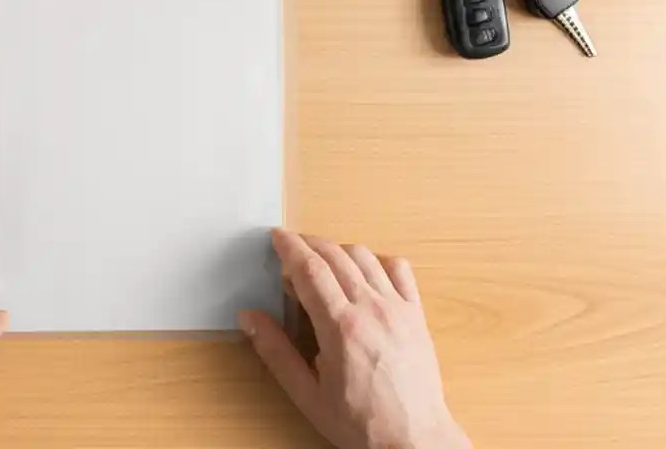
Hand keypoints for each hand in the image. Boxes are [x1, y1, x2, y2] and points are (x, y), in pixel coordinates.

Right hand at [239, 230, 469, 448]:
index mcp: (340, 327)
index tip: (277, 237)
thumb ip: (276, 352)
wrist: (414, 440)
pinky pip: (399, 269)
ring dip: (338, 249)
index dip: (289, 247)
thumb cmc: (361, 423)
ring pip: (365, 256)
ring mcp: (397, 308)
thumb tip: (249, 318)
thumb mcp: (307, 394)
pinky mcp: (416, 315)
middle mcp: (371, 309)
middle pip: (335, 255)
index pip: (309, 269)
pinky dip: (377, 260)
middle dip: (309, 244)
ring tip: (321, 261)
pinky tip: (364, 272)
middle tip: (291, 249)